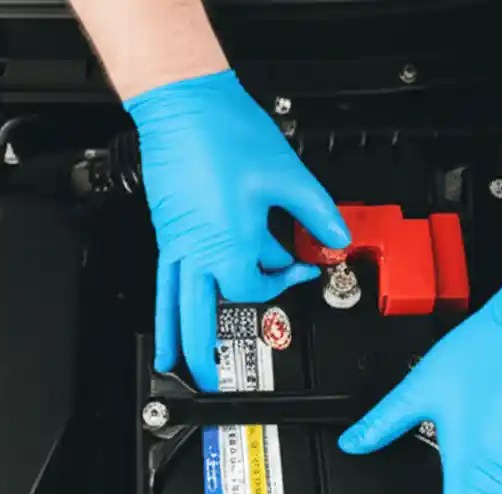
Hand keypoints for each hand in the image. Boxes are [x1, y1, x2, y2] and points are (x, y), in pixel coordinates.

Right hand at [125, 70, 350, 390]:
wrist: (183, 104)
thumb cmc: (225, 132)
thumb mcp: (287, 175)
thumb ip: (317, 213)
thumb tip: (336, 237)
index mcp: (229, 241)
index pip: (256, 285)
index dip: (282, 283)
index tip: (300, 269)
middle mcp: (198, 248)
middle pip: (199, 314)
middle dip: (203, 352)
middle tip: (209, 380)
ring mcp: (176, 240)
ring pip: (173, 300)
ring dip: (175, 334)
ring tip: (174, 363)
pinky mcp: (168, 227)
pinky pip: (166, 276)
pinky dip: (165, 301)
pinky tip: (165, 313)